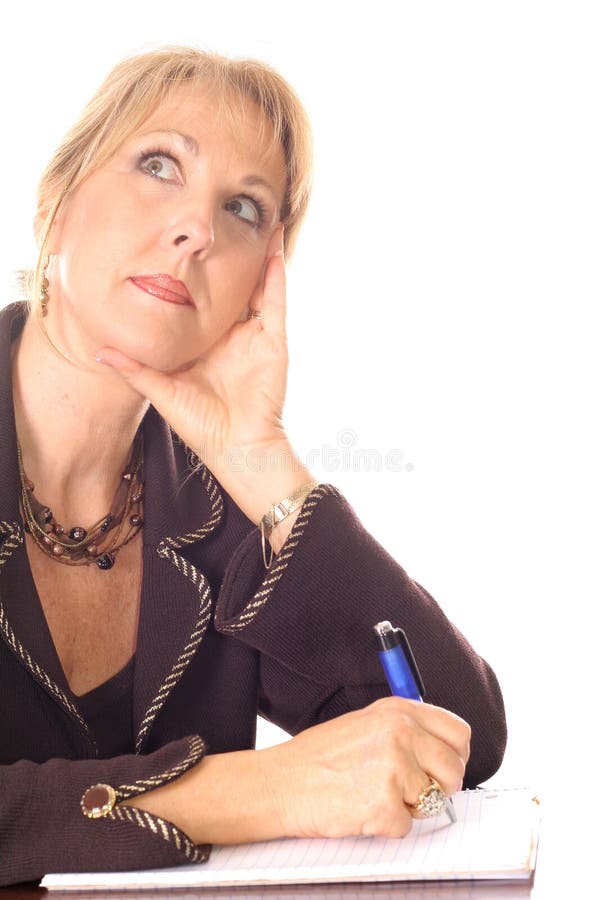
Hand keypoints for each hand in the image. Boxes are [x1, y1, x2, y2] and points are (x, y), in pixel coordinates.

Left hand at [95, 226, 288, 463]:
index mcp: (206, 344)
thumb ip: (135, 369)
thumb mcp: (162, 391)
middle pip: (230, 287)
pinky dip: (276, 272)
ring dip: (257, 255)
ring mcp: (253, 336)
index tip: (180, 247)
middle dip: (228, 257)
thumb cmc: (201, 426)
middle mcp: (230, 335)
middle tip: (220, 221)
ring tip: (256, 220)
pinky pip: (275, 299)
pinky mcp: (273, 340)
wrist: (236, 447)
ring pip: (256, 285)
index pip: (200, 302)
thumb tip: (100, 351)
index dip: (194, 276)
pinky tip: (273, 244)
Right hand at [263, 697, 470, 838]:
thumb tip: (442, 751)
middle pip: (454, 770)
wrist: (281, 782)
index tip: (441, 767)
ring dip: (409, 807)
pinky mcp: (385, 804)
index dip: (454, 755)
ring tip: (375, 795)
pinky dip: (387, 826)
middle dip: (438, 788)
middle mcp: (400, 733)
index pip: (458, 732)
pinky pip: (407, 827)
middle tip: (410, 791)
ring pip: (433, 801)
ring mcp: (394, 768)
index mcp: (398, 710)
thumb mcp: (365, 723)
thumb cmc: (319, 756)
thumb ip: (405, 730)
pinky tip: (361, 809)